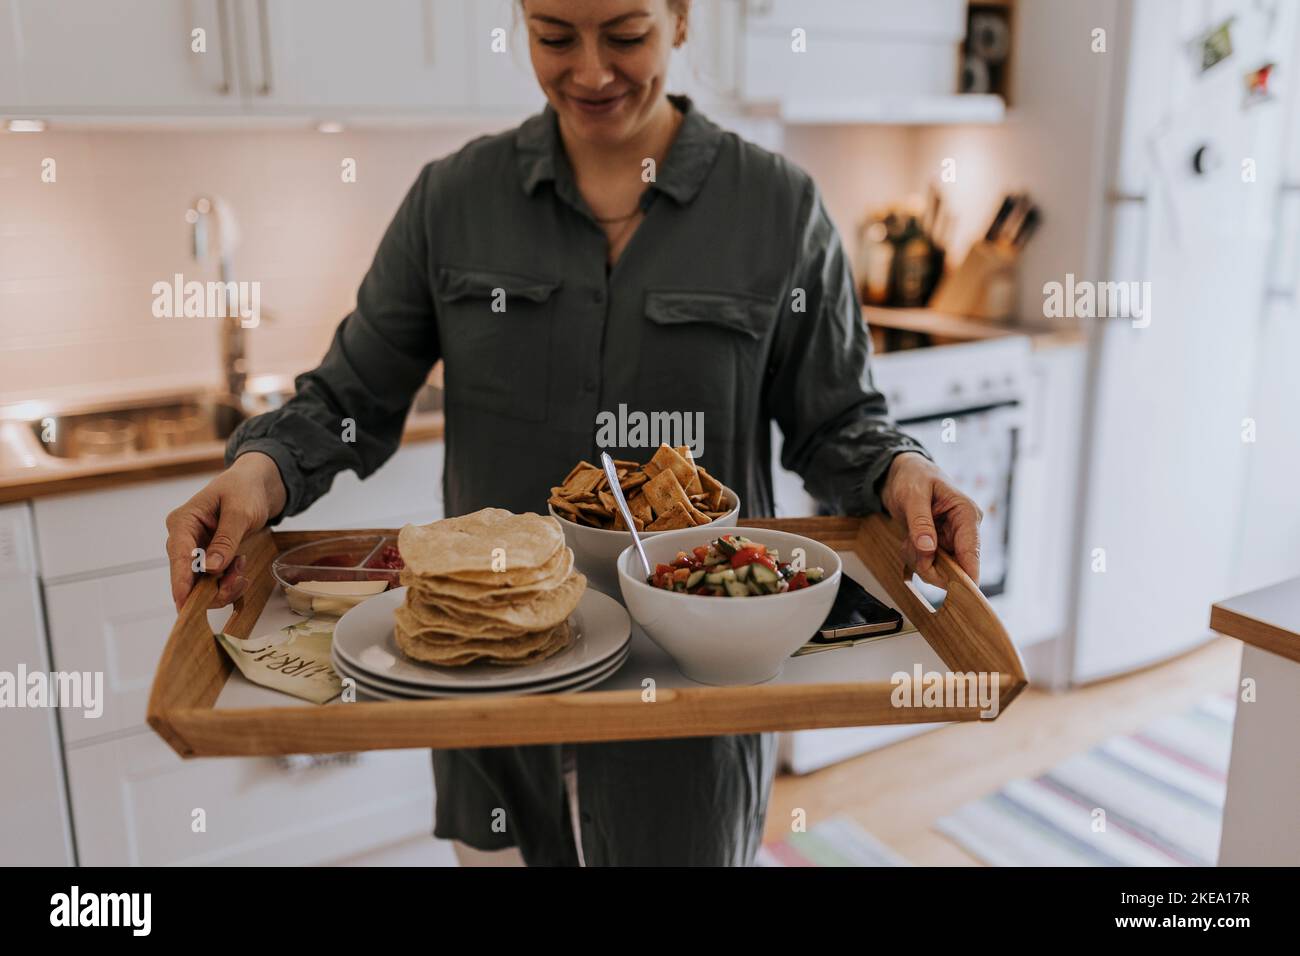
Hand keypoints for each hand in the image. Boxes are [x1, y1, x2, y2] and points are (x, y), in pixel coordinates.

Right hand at [165, 452, 286, 610]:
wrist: (257, 485)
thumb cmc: (245, 490)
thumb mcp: (239, 512)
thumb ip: (225, 540)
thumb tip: (210, 568)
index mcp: (183, 521)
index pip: (178, 556)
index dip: (181, 582)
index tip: (184, 605)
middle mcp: (183, 538)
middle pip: (187, 576)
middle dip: (213, 586)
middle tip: (239, 580)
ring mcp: (195, 550)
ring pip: (201, 583)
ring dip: (224, 584)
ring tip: (242, 567)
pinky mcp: (207, 558)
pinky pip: (213, 580)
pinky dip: (228, 580)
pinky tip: (240, 568)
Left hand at [878, 452, 982, 586]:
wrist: (901, 474)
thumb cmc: (912, 476)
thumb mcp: (913, 495)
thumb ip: (920, 522)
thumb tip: (929, 548)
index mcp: (967, 514)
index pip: (972, 551)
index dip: (968, 574)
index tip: (963, 593)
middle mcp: (964, 531)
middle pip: (955, 567)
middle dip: (928, 563)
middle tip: (910, 548)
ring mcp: (952, 541)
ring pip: (939, 569)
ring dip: (918, 560)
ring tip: (908, 539)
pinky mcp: (940, 547)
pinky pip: (928, 565)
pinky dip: (914, 558)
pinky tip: (909, 542)